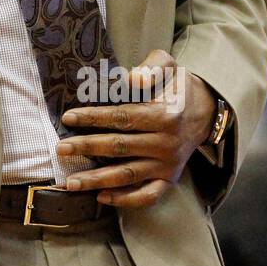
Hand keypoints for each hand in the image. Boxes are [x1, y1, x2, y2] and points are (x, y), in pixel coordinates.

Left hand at [56, 50, 216, 208]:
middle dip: (87, 148)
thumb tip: (132, 77)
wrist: (205, 110)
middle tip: (61, 148)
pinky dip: (125, 200)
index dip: (94, 118)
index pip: (123, 117)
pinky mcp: (170, 179)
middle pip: (120, 147)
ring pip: (128, 175)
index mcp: (165, 115)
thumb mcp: (168, 66)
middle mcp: (167, 143)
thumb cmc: (176, 86)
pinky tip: (101, 197)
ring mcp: (168, 165)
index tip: (68, 118)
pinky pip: (148, 195)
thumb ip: (152, 67)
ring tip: (71, 182)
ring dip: (98, 180)